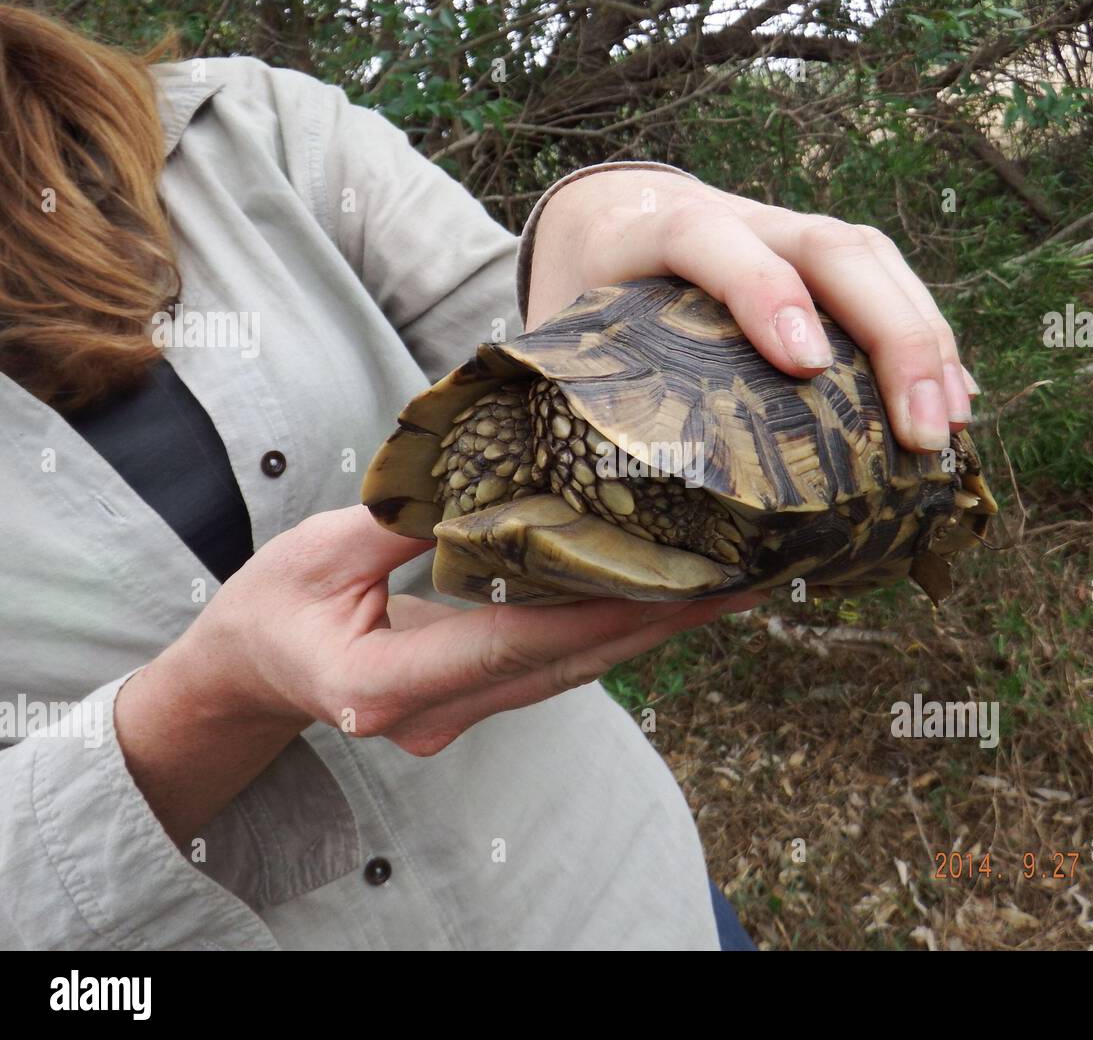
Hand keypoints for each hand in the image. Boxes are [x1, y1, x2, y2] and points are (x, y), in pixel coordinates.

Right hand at [118, 505, 760, 841]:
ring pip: (576, 672)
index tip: (678, 578)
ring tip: (727, 584)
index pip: (513, 641)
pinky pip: (559, 664)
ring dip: (652, 628)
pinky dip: (614, 629)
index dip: (600, 608)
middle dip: (660, 621)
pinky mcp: (478, 701)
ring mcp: (460, 716)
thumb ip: (399, 522)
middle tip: (742, 576)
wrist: (249, 676)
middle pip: (568, 664)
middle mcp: (437, 713)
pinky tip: (666, 597)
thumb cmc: (271, 610)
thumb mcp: (315, 552)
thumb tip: (478, 476)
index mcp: (387, 682)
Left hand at [527, 168, 978, 452]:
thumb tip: (592, 516)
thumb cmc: (585, 296)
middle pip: (829, 246)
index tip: (805, 365)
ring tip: (949, 426)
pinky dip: (927, 341)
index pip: (709, 239)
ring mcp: (787, 232)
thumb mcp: (565, 336)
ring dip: (925, 340)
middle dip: (890, 334)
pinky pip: (888, 283)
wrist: (610, 217)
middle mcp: (736, 217)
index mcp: (652, 231)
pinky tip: (953, 402)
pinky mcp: (820, 258)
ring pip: (873, 260)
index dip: (760, 290)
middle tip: (920, 430)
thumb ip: (574, 393)